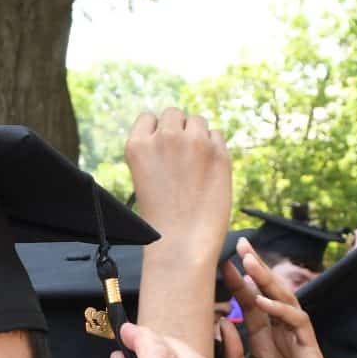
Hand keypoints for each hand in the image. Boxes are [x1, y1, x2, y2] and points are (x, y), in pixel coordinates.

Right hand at [123, 109, 230, 254]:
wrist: (182, 244)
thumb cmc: (162, 219)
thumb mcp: (144, 176)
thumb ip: (155, 150)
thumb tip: (175, 129)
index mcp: (137, 146)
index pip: (148, 117)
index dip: (157, 132)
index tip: (163, 149)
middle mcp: (164, 137)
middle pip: (173, 113)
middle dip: (178, 129)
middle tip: (183, 157)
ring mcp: (193, 142)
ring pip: (198, 120)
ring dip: (198, 135)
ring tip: (197, 165)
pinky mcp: (218, 153)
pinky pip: (218, 135)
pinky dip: (215, 148)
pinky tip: (210, 171)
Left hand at [219, 241, 336, 357]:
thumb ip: (233, 355)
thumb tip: (221, 323)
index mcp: (264, 344)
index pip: (250, 306)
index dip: (238, 284)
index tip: (221, 264)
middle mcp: (282, 339)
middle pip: (270, 295)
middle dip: (257, 270)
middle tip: (241, 246)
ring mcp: (299, 344)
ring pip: (287, 302)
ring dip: (269, 281)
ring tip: (252, 264)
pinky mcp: (312, 354)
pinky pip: (299, 324)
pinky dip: (282, 311)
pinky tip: (264, 301)